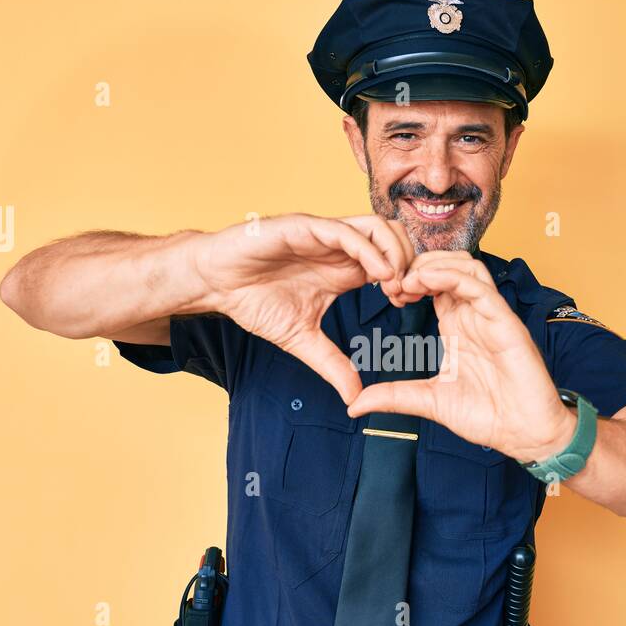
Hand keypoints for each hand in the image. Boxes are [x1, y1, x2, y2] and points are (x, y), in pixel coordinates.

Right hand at [193, 213, 414, 403]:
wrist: (215, 283)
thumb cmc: (254, 300)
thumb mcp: (302, 339)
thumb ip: (332, 365)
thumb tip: (355, 398)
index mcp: (346, 268)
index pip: (393, 261)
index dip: (408, 279)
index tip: (408, 305)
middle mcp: (341, 247)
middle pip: (396, 237)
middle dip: (410, 262)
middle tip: (407, 294)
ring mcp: (324, 234)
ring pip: (378, 227)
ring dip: (395, 252)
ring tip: (395, 284)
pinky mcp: (304, 227)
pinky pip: (346, 231)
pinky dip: (368, 249)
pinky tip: (378, 274)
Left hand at [345, 251, 576, 463]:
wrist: (523, 433)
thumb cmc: (487, 415)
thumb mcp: (428, 401)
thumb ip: (393, 396)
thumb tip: (354, 405)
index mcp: (457, 326)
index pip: (432, 284)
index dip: (406, 280)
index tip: (385, 292)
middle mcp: (473, 315)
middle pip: (448, 266)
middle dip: (416, 265)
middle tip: (391, 282)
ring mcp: (490, 316)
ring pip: (466, 266)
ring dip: (434, 265)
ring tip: (407, 279)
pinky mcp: (505, 322)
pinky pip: (480, 287)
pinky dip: (452, 277)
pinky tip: (427, 281)